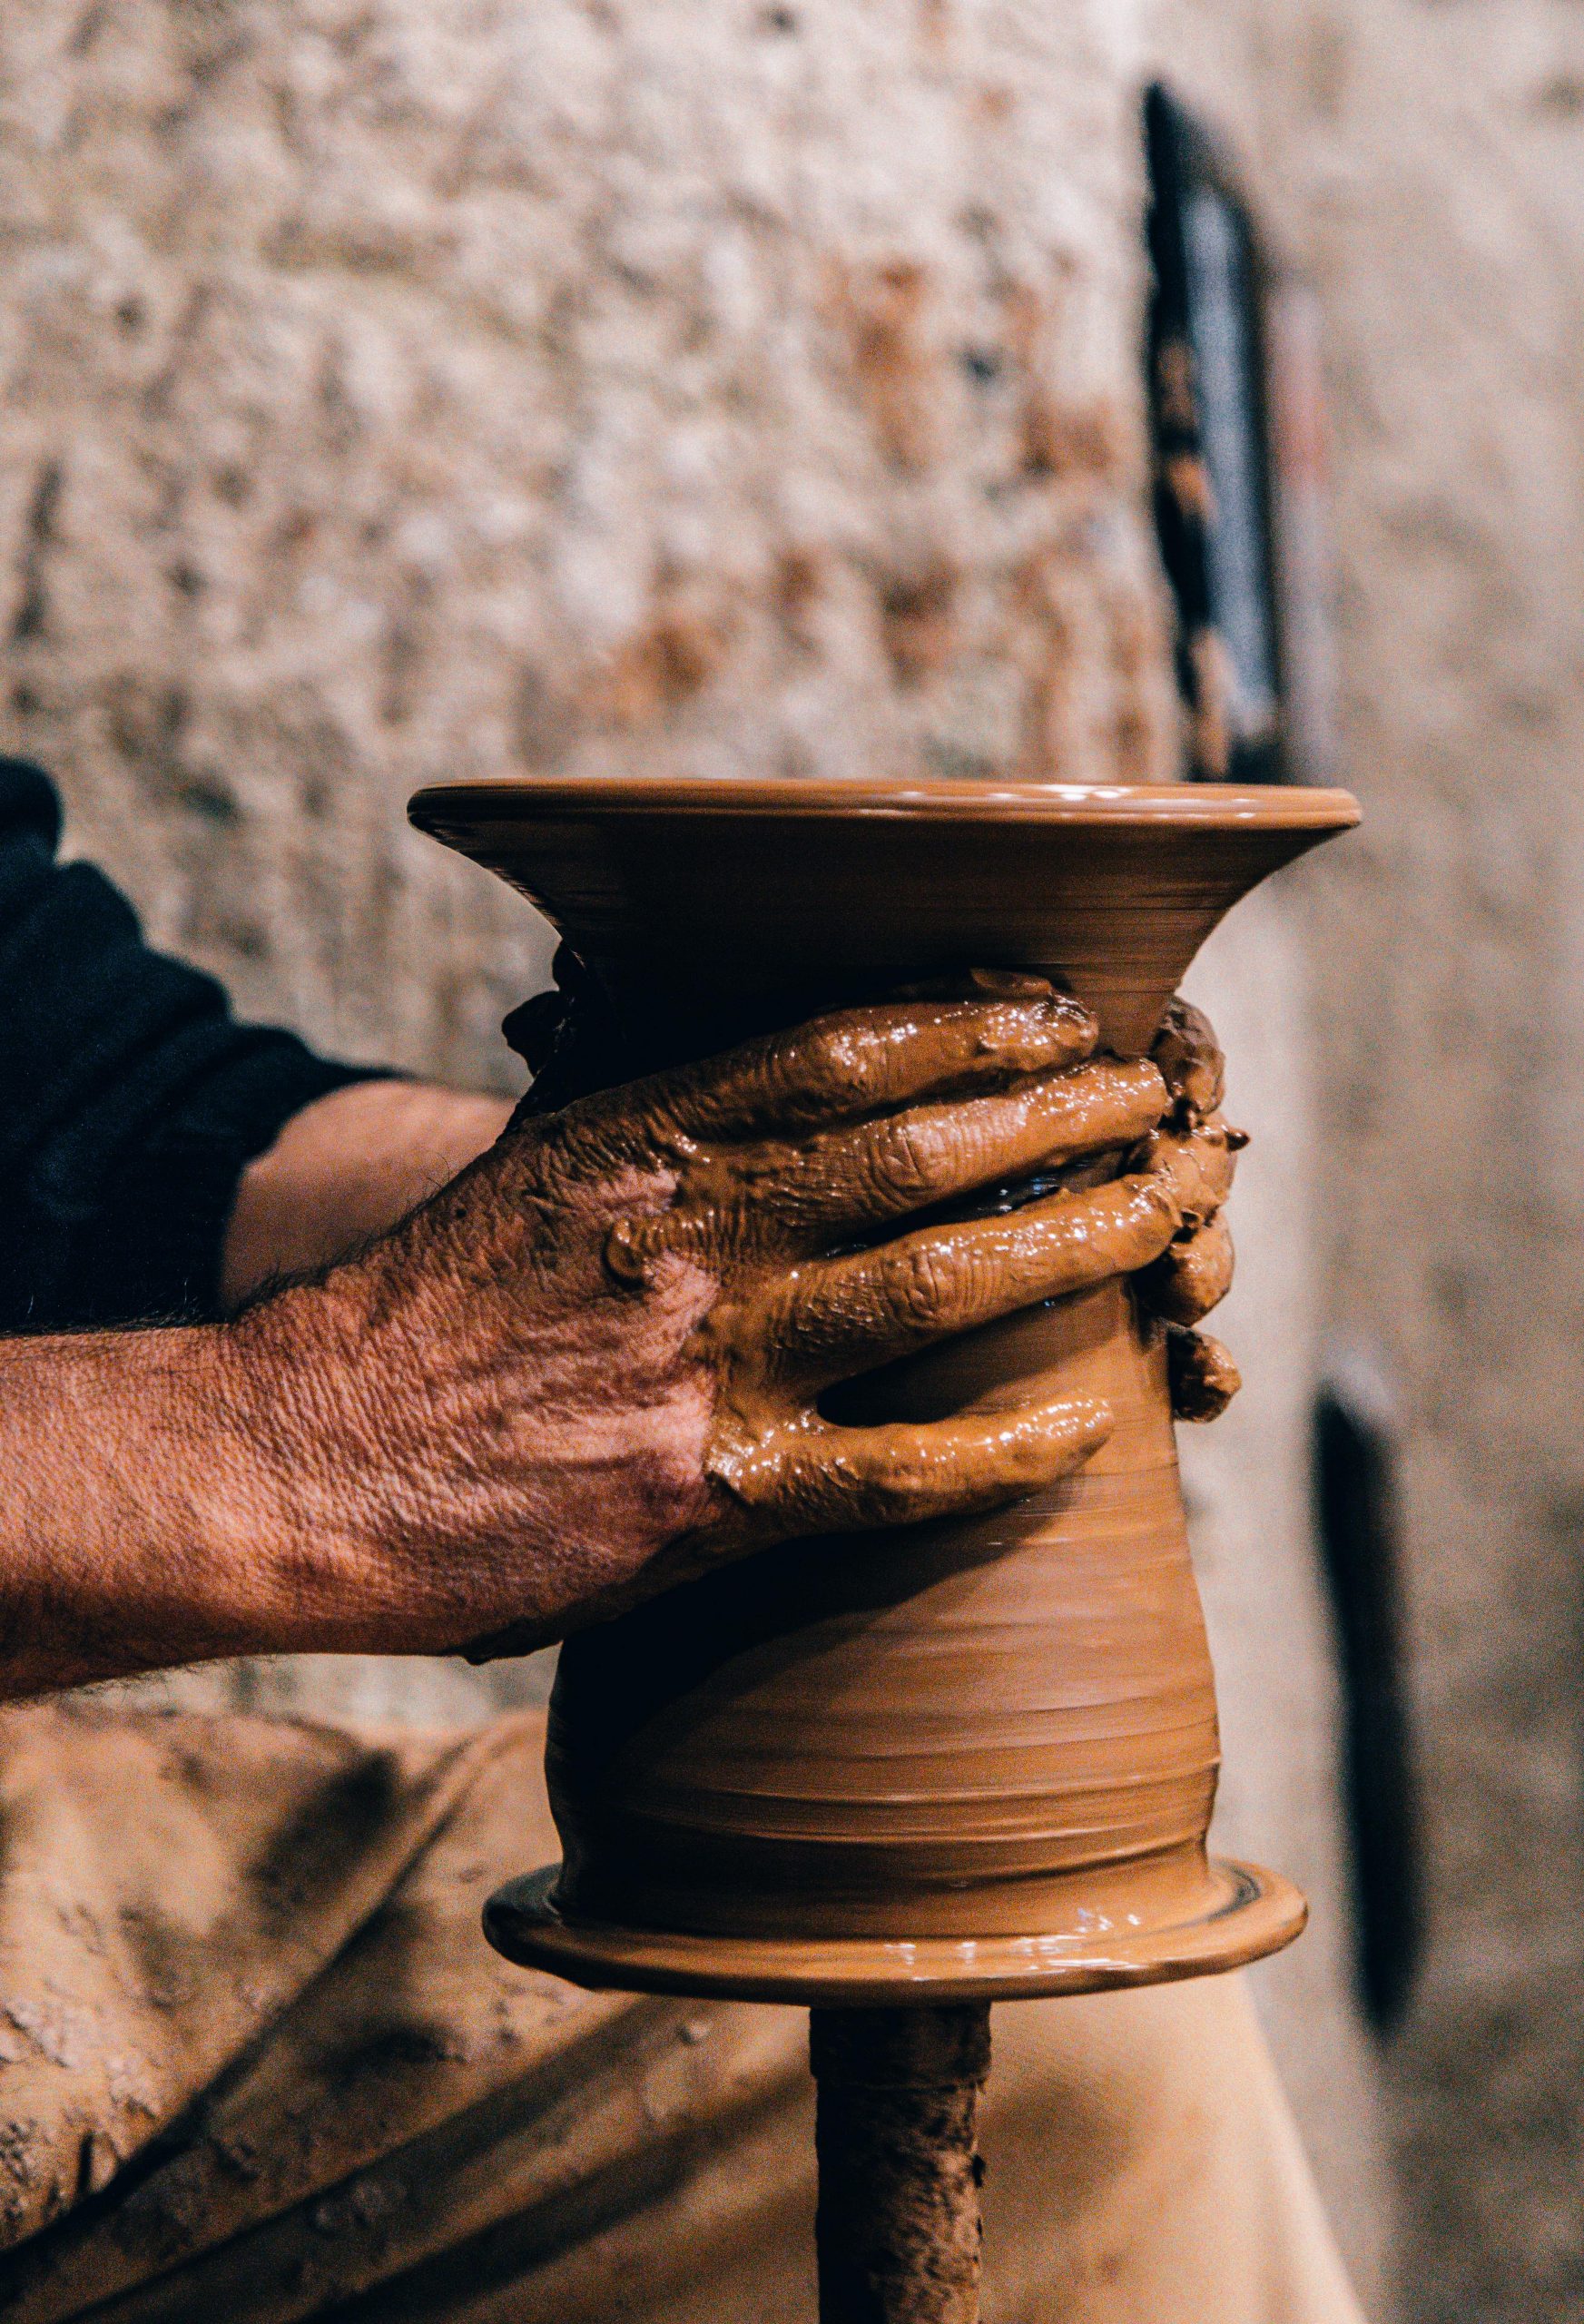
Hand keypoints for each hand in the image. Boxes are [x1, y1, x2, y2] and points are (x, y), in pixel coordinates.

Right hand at [226, 986, 1241, 1660]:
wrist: (308, 1464)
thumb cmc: (422, 1313)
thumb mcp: (526, 1166)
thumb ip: (646, 1107)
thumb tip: (741, 1047)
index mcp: (643, 1137)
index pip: (840, 1049)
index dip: (972, 1022)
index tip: (1062, 1010)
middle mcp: (690, 1233)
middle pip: (923, 1151)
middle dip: (1064, 1120)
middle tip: (1161, 1103)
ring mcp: (707, 1365)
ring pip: (941, 1285)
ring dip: (1076, 1245)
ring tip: (1169, 1217)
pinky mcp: (710, 1501)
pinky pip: (899, 1474)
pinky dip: (1005, 1451)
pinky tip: (1089, 1426)